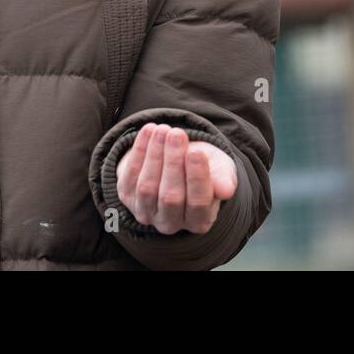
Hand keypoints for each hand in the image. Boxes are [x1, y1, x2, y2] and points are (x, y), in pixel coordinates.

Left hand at [116, 123, 237, 234]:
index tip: (196, 152)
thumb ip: (224, 178)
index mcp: (199, 220)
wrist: (177, 161)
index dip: (196, 178)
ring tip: (163, 130)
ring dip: (154, 155)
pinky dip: (138, 151)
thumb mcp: (219, 168)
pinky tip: (149, 131)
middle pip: (171, 197)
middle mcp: (171, 223)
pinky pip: (129, 176)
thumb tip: (226, 190)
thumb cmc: (204, 167)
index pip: (198, 204)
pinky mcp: (127, 198)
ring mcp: (146, 213)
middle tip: (177, 134)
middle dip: (173, 162)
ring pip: (147, 187)